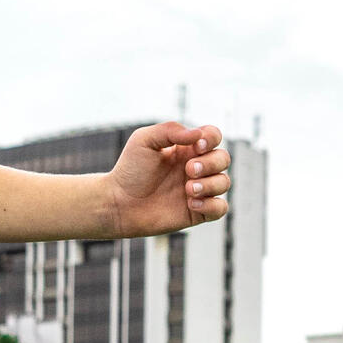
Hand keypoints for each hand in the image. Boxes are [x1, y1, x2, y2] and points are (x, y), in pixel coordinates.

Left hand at [106, 123, 229, 238]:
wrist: (118, 203)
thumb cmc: (129, 170)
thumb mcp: (144, 140)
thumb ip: (170, 130)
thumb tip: (198, 134)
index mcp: (186, 148)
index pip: (213, 136)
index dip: (212, 138)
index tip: (197, 146)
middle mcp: (195, 168)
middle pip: (223, 158)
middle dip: (210, 163)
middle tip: (188, 170)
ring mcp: (197, 190)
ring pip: (224, 182)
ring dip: (211, 184)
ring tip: (188, 189)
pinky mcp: (196, 212)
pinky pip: (220, 208)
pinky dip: (212, 205)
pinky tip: (190, 203)